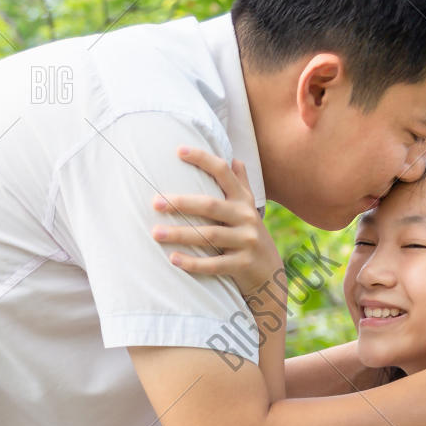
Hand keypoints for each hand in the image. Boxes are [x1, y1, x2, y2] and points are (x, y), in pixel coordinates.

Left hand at [150, 147, 283, 302]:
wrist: (271, 274)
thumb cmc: (249, 237)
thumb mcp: (249, 209)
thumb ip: (241, 185)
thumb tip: (235, 159)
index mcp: (243, 200)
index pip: (223, 172)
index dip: (202, 159)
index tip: (178, 151)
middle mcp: (246, 217)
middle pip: (211, 205)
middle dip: (181, 203)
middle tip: (154, 202)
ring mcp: (247, 241)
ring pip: (209, 235)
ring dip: (180, 234)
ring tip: (155, 233)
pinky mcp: (243, 264)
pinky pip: (215, 264)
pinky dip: (193, 263)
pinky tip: (172, 259)